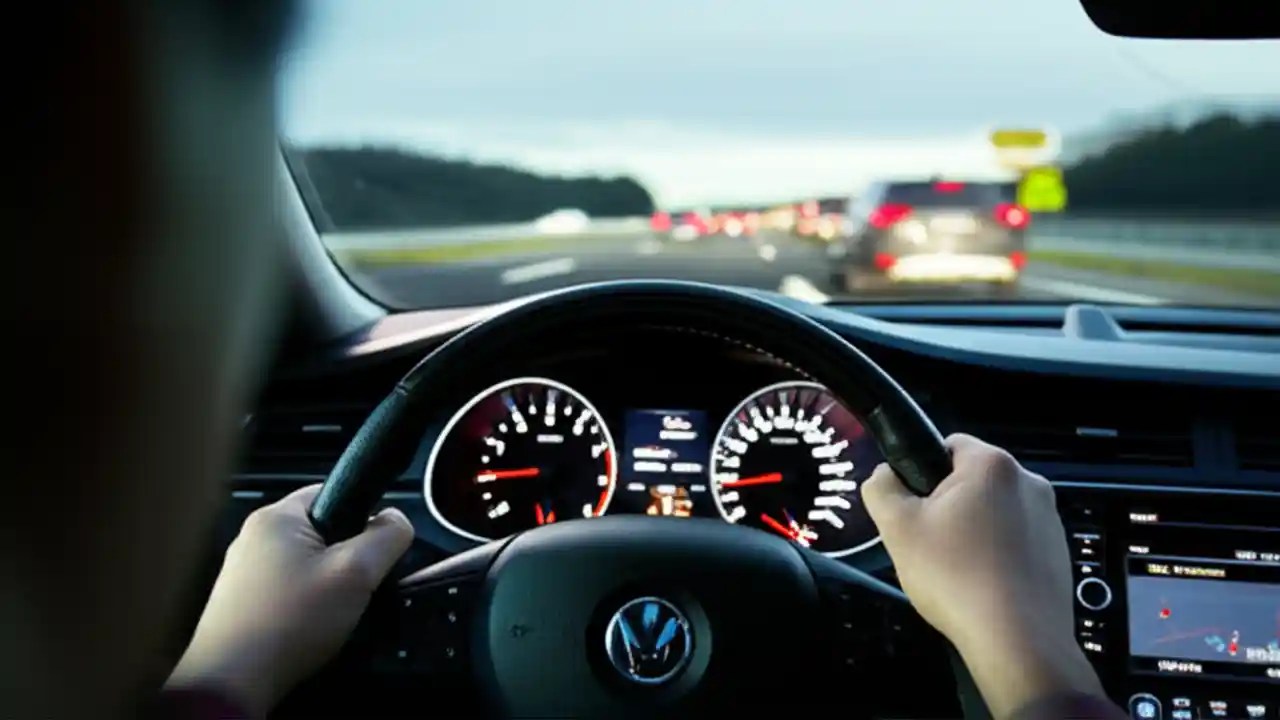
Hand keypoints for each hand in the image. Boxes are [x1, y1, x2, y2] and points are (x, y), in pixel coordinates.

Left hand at [166, 485, 413, 716]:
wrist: (231, 682)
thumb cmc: (292, 619)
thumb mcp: (355, 574)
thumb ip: (386, 538)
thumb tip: (397, 520)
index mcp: (276, 516)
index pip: (333, 491)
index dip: (363, 516)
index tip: (374, 551)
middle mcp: (252, 535)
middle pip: (320, 531)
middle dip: (345, 557)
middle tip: (358, 586)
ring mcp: (241, 570)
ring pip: (304, 563)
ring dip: (325, 583)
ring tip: (333, 611)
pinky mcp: (237, 601)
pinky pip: (285, 588)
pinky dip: (302, 603)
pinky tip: (306, 626)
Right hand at [862, 434, 1103, 717]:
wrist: (1018, 642)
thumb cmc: (955, 576)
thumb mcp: (898, 528)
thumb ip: (881, 488)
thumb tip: (884, 476)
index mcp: (993, 464)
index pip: (947, 444)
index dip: (921, 473)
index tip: (913, 510)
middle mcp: (1030, 482)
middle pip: (972, 482)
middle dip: (948, 507)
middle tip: (928, 545)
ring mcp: (1051, 519)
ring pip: (994, 513)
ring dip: (973, 532)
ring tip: (956, 572)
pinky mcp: (1060, 553)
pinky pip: (1016, 542)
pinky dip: (997, 556)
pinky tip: (983, 586)